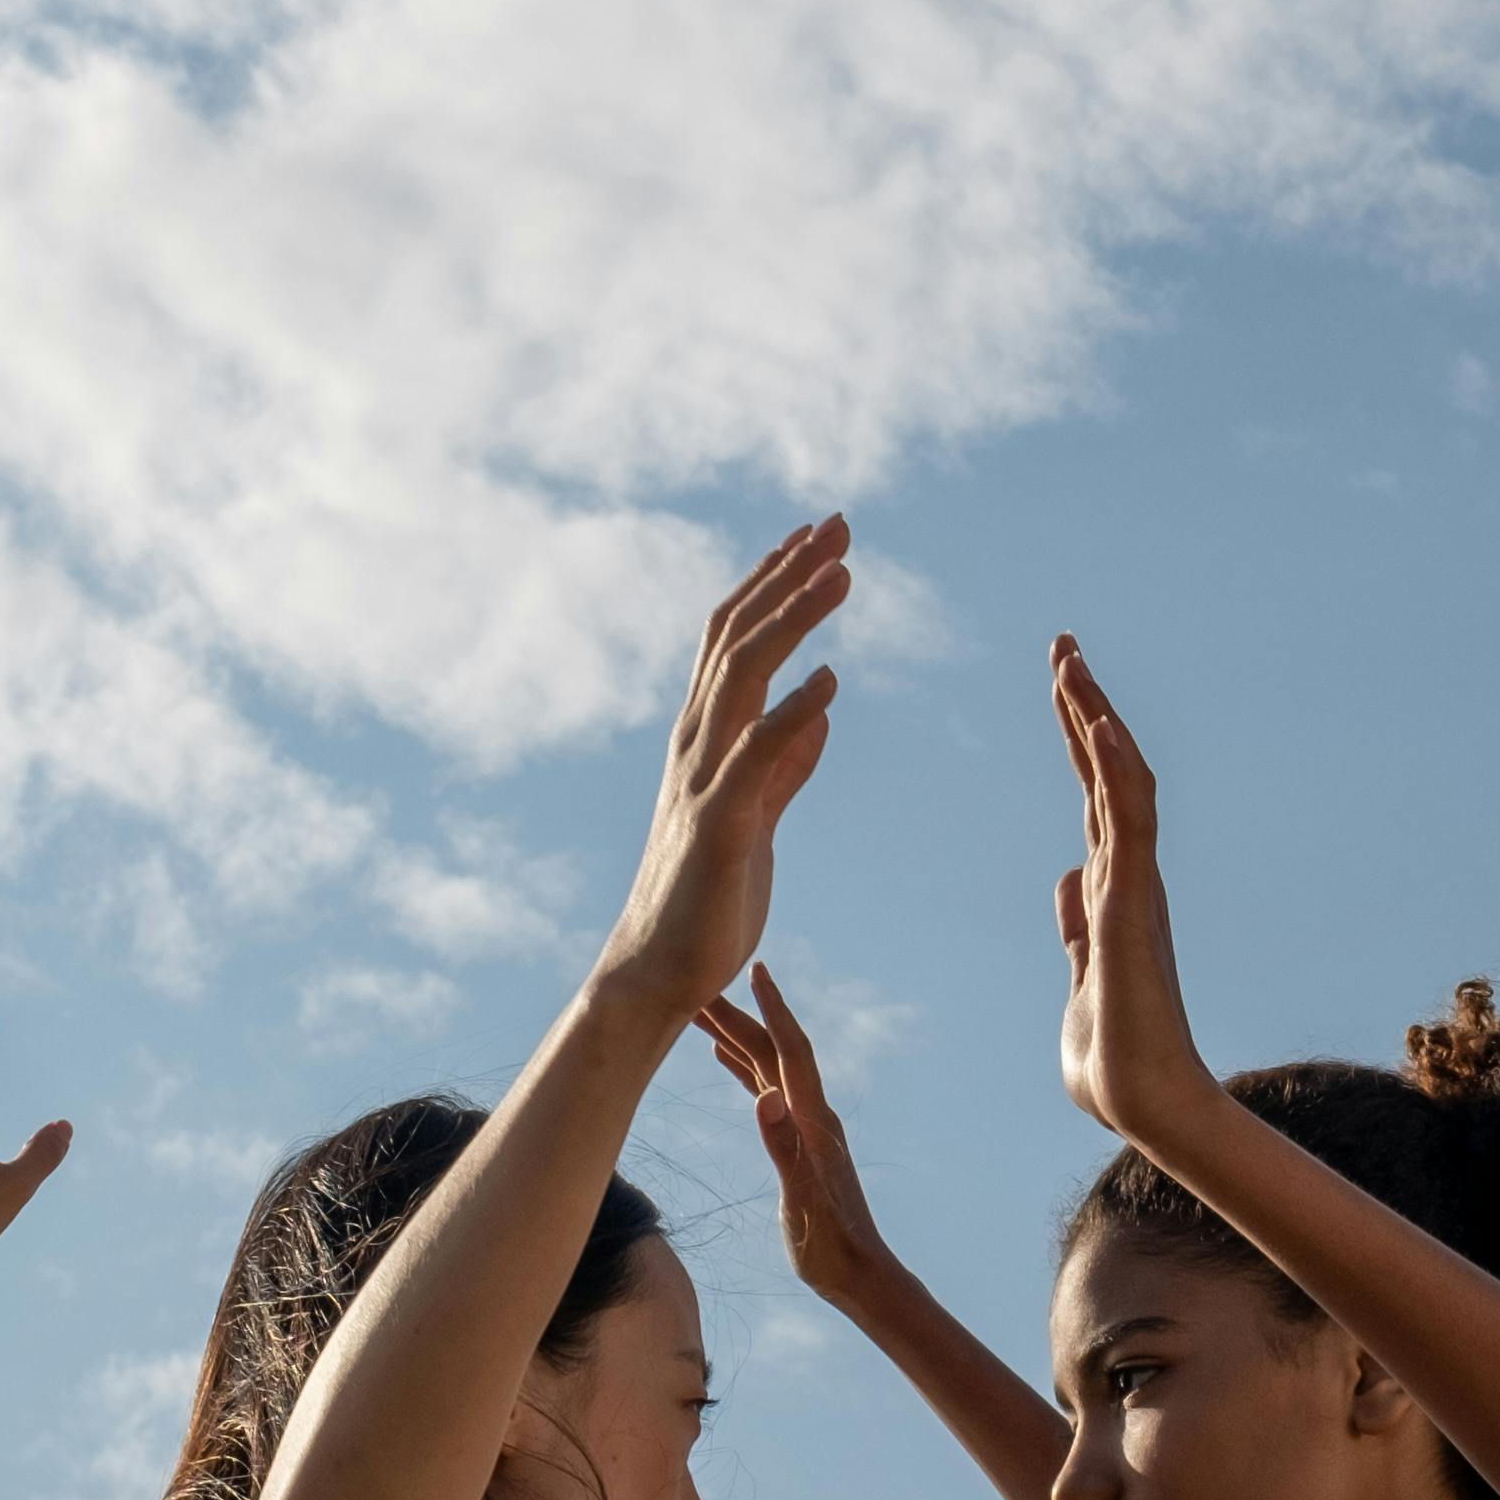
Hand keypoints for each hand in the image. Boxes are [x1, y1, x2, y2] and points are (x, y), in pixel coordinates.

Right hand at [599, 521, 851, 1029]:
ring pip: (744, 678)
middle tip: (840, 524)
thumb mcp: (757, 819)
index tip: (817, 538)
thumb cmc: (706, 902)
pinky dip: (793, 713)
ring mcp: (703, 781)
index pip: (734, 639)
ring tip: (842, 573)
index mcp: (704, 740)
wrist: (657, 976)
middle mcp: (695, 745)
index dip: (772, 583)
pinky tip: (832, 681)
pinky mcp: (722, 826)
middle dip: (788, 576)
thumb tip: (825, 709)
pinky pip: (757, 757)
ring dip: (793, 619)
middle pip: (738, 637)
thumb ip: (787, 765)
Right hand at [699, 961, 901, 1319]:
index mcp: (813, 1122)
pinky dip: (744, 1067)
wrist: (858, 1273)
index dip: (772, 1010)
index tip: (754, 969)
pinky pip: (766, 1090)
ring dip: (737, 1036)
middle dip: (740, 1014)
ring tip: (701, 1011)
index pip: (791, 1052)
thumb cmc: (829, 1246)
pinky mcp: (795, 1142)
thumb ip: (783, 1148)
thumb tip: (764, 1098)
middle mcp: (811, 1115)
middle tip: (699, 984)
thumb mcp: (801, 1201)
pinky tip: (724, 1058)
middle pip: (773, 1051)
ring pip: (766, 1067)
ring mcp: (804, 1127)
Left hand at [1050, 637, 1214, 1153]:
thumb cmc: (1115, 1062)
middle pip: (1106, 772)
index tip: (1061, 685)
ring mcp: (1135, 886)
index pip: (1093, 798)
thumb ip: (1076, 930)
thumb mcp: (1080, 982)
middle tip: (1062, 646)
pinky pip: (1128, 820)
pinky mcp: (1133, 903)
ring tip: (1068, 661)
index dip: (1076, 739)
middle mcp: (1131, 877)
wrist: (1145, 1105)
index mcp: (1115, 892)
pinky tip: (1094, 720)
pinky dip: (1114, 766)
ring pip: (1119, 781)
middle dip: (1083, 706)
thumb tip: (1068, 880)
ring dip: (1093, 718)